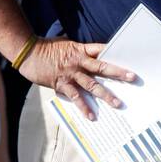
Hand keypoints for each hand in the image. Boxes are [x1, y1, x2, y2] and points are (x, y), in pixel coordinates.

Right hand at [20, 38, 136, 120]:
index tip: (131, 57)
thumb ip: (81, 52)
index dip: (116, 52)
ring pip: (92, 84)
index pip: (102, 49)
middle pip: (103, 67)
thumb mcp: (67, 45)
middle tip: (133, 78)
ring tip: (118, 104)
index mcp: (81, 50)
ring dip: (106, 95)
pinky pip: (75, 97)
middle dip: (118, 73)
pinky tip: (91, 116)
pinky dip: (84, 107)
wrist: (28, 52)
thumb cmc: (47, 48)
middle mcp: (79, 61)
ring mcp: (71, 73)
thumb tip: (94, 58)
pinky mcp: (62, 83)